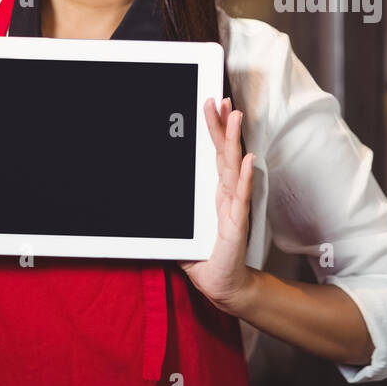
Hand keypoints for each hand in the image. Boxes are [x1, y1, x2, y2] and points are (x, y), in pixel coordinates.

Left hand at [179, 97, 255, 313]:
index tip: (214, 107)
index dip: (214, 131)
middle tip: (221, 101)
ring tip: (236, 117)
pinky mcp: (236, 224)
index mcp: (216, 194)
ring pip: (232, 167)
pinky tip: (247, 160)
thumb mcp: (181, 233)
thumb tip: (140, 208)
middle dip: (222, 126)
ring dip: (234, 142)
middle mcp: (226, 195)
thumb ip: (167, 219)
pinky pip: (240, 196)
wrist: (224, 285)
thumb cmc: (207, 258)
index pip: (215, 155)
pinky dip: (243, 177)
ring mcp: (233, 207)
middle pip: (224, 153)